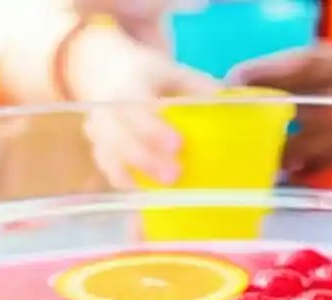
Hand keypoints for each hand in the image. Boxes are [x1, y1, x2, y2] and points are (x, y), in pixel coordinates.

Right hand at [68, 27, 221, 187]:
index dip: (153, 128)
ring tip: (160, 194)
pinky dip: (126, 183)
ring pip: (109, 156)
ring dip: (134, 176)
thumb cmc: (151, 77)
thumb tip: (230, 106)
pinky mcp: (101, 149)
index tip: (177, 144)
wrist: (109, 71)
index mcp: (130, 84)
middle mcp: (108, 109)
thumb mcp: (174, 73)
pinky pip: (109, 169)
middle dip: (145, 159)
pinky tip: (146, 196)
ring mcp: (100, 131)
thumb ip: (200, 88)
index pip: (135, 106)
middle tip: (175, 176)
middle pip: (119, 137)